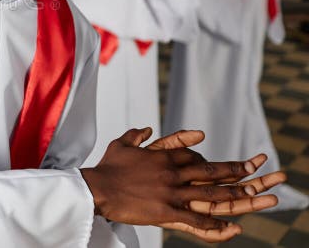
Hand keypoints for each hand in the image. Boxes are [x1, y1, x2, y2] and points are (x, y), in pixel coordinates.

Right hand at [80, 128, 278, 242]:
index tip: (228, 163)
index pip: (196, 157)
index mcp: (164, 157)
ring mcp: (172, 193)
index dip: (214, 161)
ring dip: (237, 197)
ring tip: (259, 198)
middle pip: (212, 173)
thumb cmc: (108, 166)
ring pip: (210, 195)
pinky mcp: (166, 212)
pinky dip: (214, 225)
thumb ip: (137, 135)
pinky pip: (196, 220)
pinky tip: (231, 228)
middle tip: (258, 171)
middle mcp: (173, 173)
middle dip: (237, 172)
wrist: (97, 187)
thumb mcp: (122, 144)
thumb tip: (146, 128)